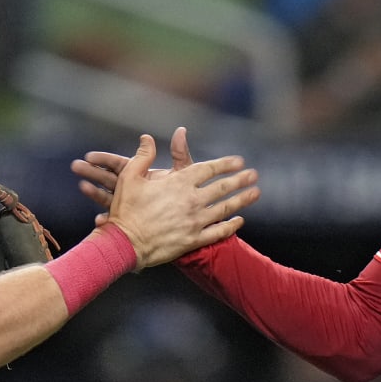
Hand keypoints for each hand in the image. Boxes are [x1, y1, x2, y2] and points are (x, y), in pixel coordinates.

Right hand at [72, 127, 197, 223]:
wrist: (185, 226)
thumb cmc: (185, 198)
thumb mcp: (182, 174)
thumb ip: (179, 154)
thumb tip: (181, 131)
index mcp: (143, 175)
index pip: (120, 164)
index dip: (105, 159)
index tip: (90, 155)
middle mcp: (135, 189)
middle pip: (110, 178)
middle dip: (92, 171)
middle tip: (76, 166)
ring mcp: (131, 206)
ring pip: (108, 197)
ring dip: (94, 192)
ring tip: (82, 187)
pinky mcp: (129, 221)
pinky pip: (116, 219)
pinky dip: (107, 218)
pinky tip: (100, 220)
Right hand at [99, 130, 256, 268]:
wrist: (125, 243)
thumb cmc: (126, 209)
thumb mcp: (129, 177)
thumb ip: (142, 156)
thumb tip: (147, 138)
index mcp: (179, 183)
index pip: (208, 170)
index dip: (225, 164)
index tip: (239, 161)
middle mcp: (191, 200)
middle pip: (222, 188)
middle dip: (240, 180)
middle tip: (254, 175)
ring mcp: (195, 221)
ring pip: (225, 208)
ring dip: (242, 200)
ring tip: (255, 193)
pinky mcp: (194, 240)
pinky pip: (218, 232)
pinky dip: (231, 226)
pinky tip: (239, 221)